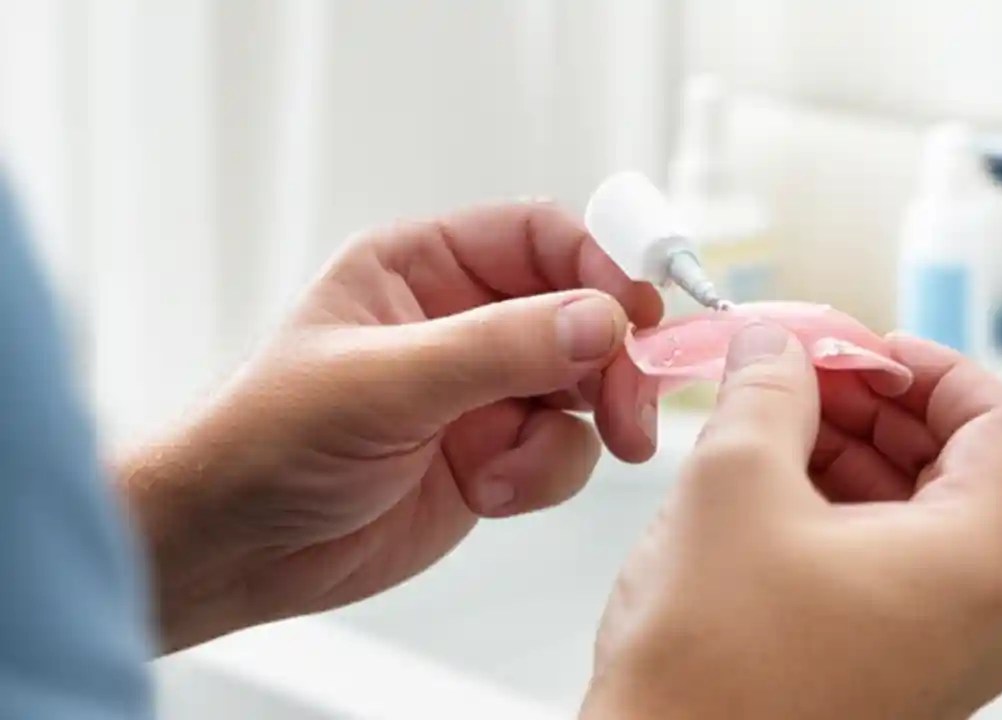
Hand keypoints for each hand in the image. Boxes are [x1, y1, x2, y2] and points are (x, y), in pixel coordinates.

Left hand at [118, 203, 663, 651]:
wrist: (233, 550)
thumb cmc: (268, 441)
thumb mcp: (383, 382)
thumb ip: (499, 348)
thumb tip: (604, 321)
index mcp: (423, 267)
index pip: (540, 237)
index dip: (600, 266)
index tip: (643, 310)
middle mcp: (462, 320)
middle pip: (582, 313)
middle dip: (613, 361)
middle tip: (631, 411)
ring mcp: (483, 390)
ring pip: (585, 386)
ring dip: (579, 428)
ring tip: (517, 468)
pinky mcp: (494, 454)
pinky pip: (563, 450)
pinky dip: (543, 475)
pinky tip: (489, 493)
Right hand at [583, 325, 1001, 718]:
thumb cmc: (706, 677)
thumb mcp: (731, 487)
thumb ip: (768, 392)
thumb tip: (776, 350)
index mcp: (971, 568)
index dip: (936, 368)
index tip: (869, 348)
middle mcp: (973, 622)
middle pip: (961, 470)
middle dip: (879, 406)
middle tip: (803, 372)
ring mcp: (930, 658)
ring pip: (916, 521)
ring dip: (851, 456)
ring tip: (770, 424)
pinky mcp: (883, 678)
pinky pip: (882, 571)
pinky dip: (836, 514)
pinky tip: (766, 488)